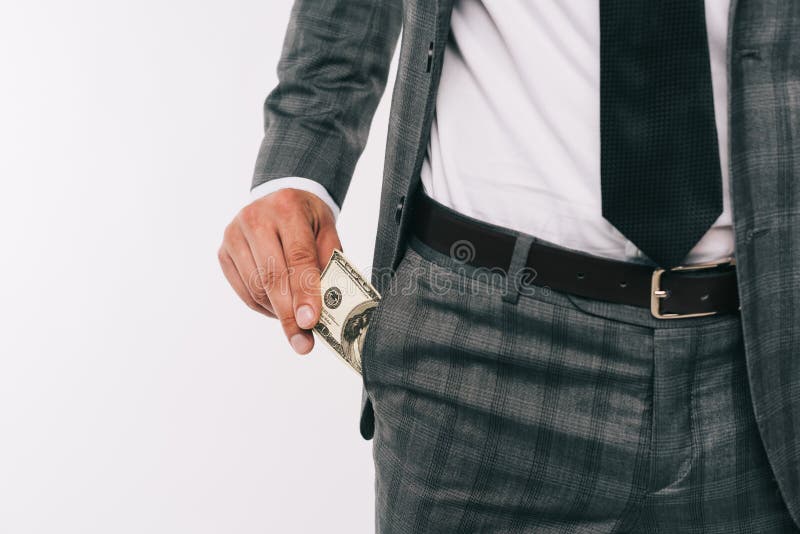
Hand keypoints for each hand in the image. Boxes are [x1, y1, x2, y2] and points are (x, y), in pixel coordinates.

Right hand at [218, 188, 341, 353]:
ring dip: (277, 312)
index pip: (298, 257)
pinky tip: (279, 308)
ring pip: (256, 288)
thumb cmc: (308, 220)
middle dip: (289, 315)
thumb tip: (327, 309)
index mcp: (287, 208)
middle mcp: (256, 218)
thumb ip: (329, 265)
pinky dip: (263, 307)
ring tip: (297, 321)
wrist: (279, 198)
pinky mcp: (223, 252)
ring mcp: (234, 235)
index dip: (304, 292)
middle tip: (303, 342)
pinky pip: (244, 291)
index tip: (310, 322)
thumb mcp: (327, 232)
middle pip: (272, 276)